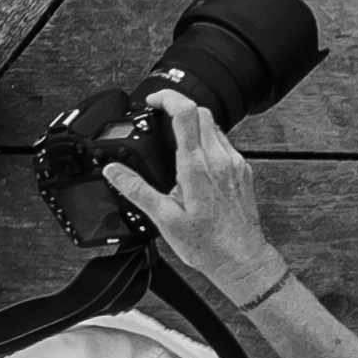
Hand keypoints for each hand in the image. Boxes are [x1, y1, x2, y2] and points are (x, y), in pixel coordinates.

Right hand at [109, 91, 289, 303]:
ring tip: (175, 143)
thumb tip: (114, 171)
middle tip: (160, 117)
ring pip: (214, 126)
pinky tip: (196, 162)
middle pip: (201, 112)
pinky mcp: (242, 170)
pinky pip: (224, 143)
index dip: (168, 97)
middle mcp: (219, 159)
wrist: (241, 259)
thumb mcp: (164, 219)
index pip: (185, 113)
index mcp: (197, 167)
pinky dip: (207, 142)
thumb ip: (137, 190)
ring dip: (194, 125)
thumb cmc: (207, 244)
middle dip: (178, 107)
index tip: (153, 101)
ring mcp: (234, 163)